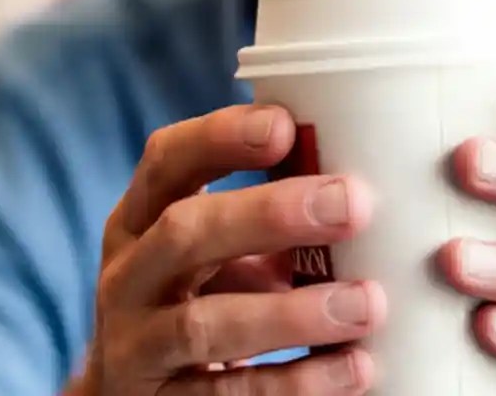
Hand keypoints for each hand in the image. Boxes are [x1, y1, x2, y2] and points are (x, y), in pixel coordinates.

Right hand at [84, 105, 385, 395]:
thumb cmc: (199, 301)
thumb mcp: (215, 253)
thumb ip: (269, 220)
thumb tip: (362, 182)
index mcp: (141, 220)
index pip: (167, 161)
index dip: (220, 137)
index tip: (285, 125)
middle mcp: (128, 277)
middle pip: (184, 233)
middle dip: (269, 214)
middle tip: (354, 204)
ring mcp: (135, 346)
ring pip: (202, 326)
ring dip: (291, 314)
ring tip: (367, 304)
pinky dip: (295, 383)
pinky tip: (353, 368)